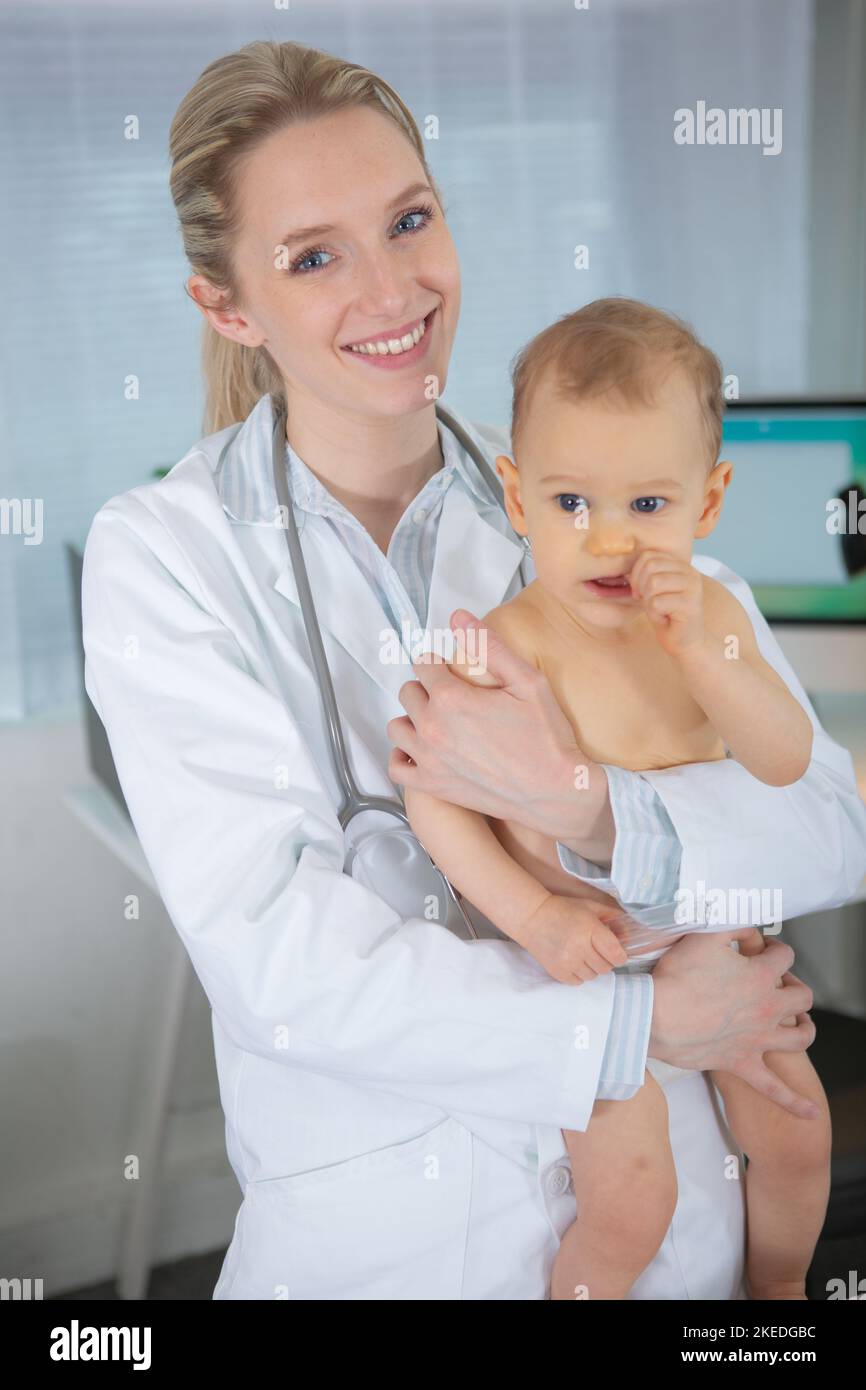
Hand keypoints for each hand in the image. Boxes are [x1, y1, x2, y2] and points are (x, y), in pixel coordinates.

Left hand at [387, 609, 614, 853]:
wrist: (554, 792)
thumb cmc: (546, 736)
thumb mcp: (527, 681)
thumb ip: (490, 646)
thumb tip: (458, 616)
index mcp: (451, 698)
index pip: (423, 664)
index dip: (438, 662)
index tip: (451, 669)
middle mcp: (432, 728)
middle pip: (408, 692)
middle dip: (426, 688)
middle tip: (452, 695)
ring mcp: (429, 759)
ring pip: (397, 726)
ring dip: (413, 718)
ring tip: (438, 720)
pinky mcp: (432, 785)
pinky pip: (396, 765)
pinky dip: (404, 754)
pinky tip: (423, 748)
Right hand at [517, 894, 628, 983]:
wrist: (532, 917)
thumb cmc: (563, 909)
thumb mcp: (590, 907)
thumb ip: (613, 918)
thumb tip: (629, 936)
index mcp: (590, 930)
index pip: (617, 955)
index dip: (620, 955)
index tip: (616, 950)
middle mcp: (579, 948)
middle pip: (606, 968)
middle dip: (606, 960)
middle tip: (597, 950)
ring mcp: (567, 962)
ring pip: (593, 976)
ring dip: (592, 967)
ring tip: (583, 954)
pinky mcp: (557, 972)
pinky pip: (579, 982)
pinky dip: (580, 974)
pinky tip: (574, 960)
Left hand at [629, 550, 704, 656]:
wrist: (684, 642)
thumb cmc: (666, 614)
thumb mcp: (652, 588)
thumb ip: (645, 572)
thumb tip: (622, 562)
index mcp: (681, 565)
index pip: (649, 555)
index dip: (636, 573)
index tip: (640, 591)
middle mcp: (690, 572)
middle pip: (650, 566)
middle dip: (641, 586)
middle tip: (649, 601)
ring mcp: (692, 587)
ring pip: (653, 583)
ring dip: (648, 601)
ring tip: (659, 609)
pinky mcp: (690, 604)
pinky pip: (656, 603)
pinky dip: (654, 614)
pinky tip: (666, 618)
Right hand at [649, 930, 818, 1117]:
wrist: (654, 1017)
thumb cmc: (676, 976)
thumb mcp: (704, 935)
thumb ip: (731, 926)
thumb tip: (747, 930)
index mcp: (761, 976)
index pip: (784, 956)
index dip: (773, 948)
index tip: (758, 948)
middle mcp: (767, 1009)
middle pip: (802, 996)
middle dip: (792, 984)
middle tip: (774, 981)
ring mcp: (758, 1040)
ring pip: (800, 1037)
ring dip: (804, 1027)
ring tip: (799, 1022)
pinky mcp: (742, 1063)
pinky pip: (774, 1088)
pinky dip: (795, 1102)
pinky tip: (811, 1114)